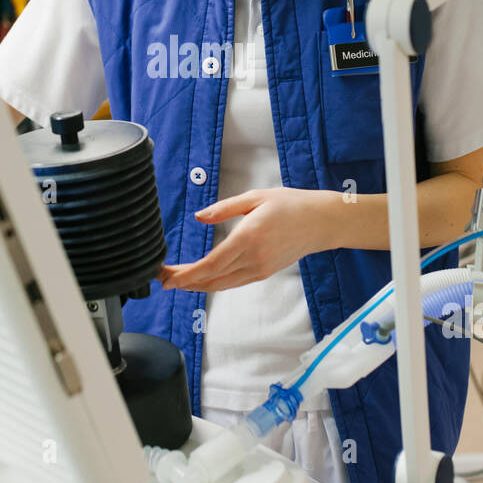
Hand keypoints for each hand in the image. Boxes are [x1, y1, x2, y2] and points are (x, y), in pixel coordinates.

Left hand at [155, 187, 337, 292]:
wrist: (321, 222)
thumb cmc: (290, 205)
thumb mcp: (255, 197)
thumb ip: (224, 208)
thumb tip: (199, 217)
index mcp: (248, 237)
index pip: (211, 264)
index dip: (186, 274)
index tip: (167, 276)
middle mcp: (253, 259)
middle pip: (211, 278)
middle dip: (184, 281)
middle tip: (162, 279)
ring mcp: (259, 269)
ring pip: (221, 284)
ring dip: (196, 285)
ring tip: (176, 280)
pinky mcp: (264, 272)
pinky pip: (233, 282)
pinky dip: (213, 283)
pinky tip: (201, 278)